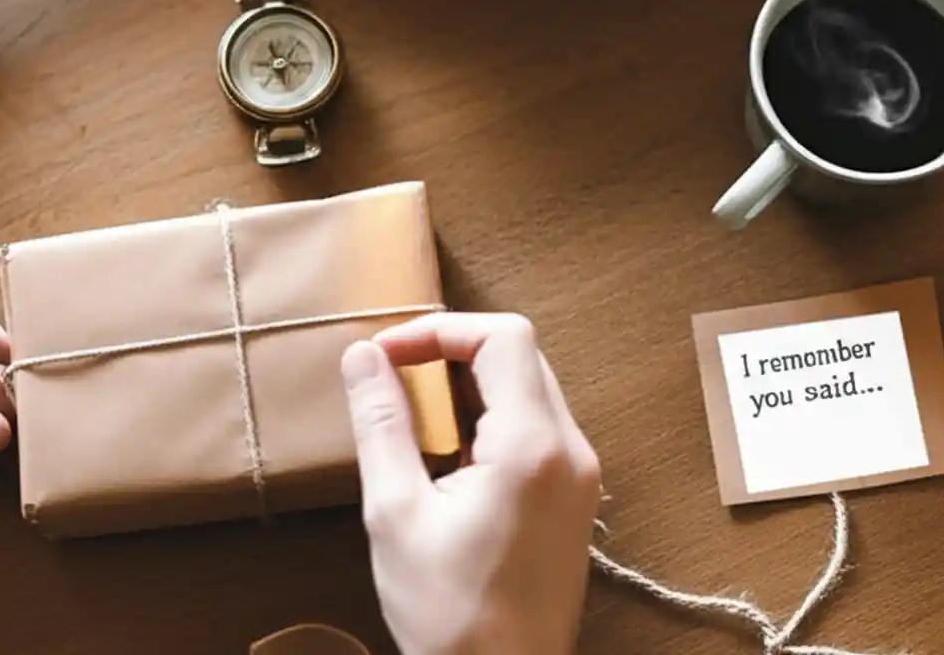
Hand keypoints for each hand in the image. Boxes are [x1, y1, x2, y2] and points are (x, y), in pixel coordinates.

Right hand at [341, 313, 600, 654]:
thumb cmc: (448, 612)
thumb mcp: (396, 512)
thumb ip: (382, 424)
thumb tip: (362, 357)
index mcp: (532, 446)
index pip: (502, 337)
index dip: (440, 330)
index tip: (386, 356)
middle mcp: (571, 451)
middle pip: (521, 355)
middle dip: (455, 351)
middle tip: (396, 376)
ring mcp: (582, 476)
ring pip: (531, 388)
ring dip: (473, 385)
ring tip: (417, 416)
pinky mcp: (576, 500)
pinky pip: (539, 428)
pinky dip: (493, 418)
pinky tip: (451, 455)